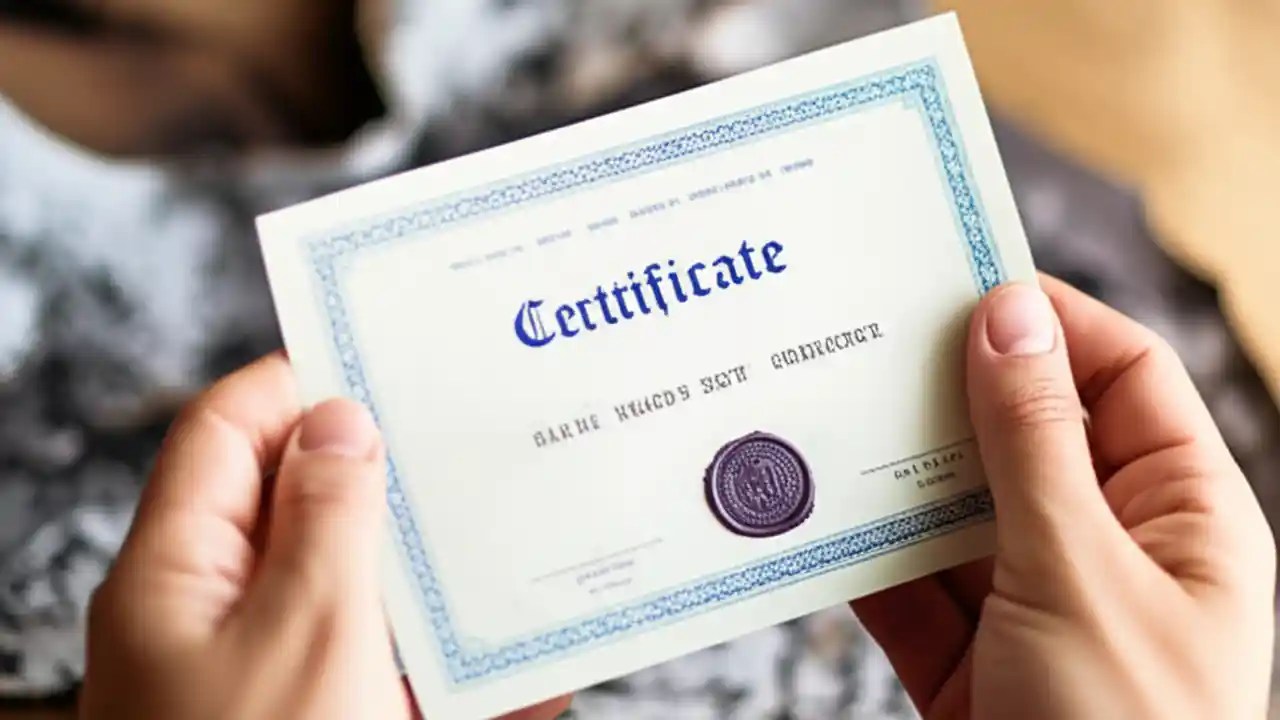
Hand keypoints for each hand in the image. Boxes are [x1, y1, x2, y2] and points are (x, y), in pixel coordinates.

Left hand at [79, 353, 570, 719]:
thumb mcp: (305, 636)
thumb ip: (326, 520)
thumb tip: (338, 420)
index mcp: (181, 574)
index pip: (231, 431)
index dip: (302, 380)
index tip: (384, 352)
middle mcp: (221, 617)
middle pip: (306, 507)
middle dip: (395, 478)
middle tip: (474, 442)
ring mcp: (278, 679)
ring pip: (368, 596)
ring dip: (444, 582)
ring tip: (525, 546)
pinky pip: (401, 681)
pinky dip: (462, 677)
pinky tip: (535, 678)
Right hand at [852, 275, 1275, 718]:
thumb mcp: (1084, 576)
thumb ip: (1035, 446)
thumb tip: (1006, 316)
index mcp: (1179, 515)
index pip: (1117, 375)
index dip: (1045, 319)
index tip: (956, 281)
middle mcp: (1104, 547)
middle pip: (1021, 433)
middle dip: (947, 392)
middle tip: (865, 342)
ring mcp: (1031, 604)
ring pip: (953, 507)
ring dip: (892, 473)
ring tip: (824, 420)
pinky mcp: (968, 659)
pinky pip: (910, 583)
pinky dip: (863, 553)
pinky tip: (814, 518)